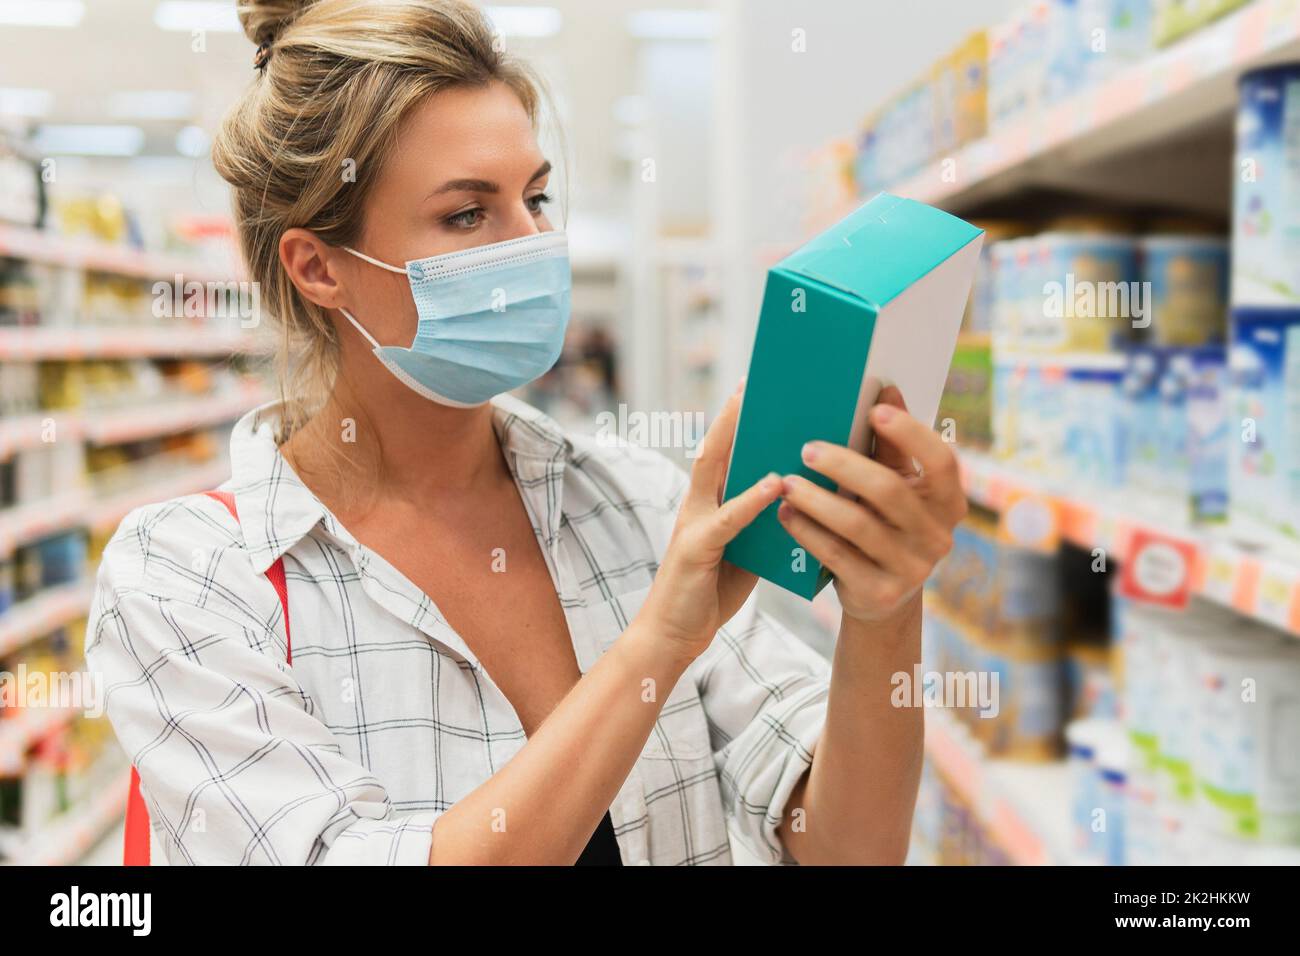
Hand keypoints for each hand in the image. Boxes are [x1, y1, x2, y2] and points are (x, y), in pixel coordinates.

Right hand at [638, 384, 781, 662]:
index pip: (720, 453)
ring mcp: (693, 524)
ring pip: (712, 470)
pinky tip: (774, 483)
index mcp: (707, 505)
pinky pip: (728, 518)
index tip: (752, 389)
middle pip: (712, 448)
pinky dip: (751, 499)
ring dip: (734, 439)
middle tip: (752, 381)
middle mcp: (696, 506)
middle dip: (731, 415)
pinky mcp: (697, 548)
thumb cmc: (709, 592)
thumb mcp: (742, 550)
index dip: (734, 421)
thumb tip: (798, 498)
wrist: (673, 635)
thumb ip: (760, 521)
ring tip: (757, 410)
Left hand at [776, 386, 966, 624]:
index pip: (941, 461)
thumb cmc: (886, 524)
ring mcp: (911, 567)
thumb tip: (886, 388)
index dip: (911, 434)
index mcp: (948, 501)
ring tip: (786, 482)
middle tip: (807, 449)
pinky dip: (807, 531)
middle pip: (889, 490)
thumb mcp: (896, 487)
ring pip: (857, 524)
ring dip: (816, 499)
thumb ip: (892, 446)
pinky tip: (786, 513)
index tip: (875, 410)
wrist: (882, 594)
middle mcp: (937, 535)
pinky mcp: (880, 591)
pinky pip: (836, 555)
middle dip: (844, 465)